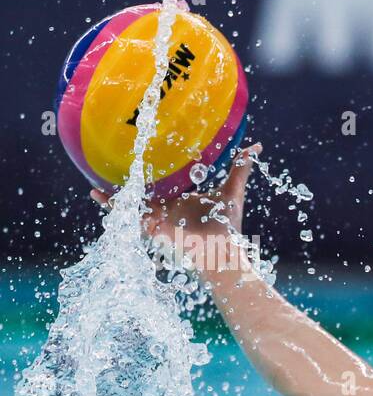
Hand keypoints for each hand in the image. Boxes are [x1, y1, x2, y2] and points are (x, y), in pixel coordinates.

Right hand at [90, 142, 261, 247]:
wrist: (223, 250)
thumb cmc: (228, 224)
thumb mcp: (232, 191)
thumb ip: (240, 167)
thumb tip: (255, 145)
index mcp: (181, 199)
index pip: (162, 183)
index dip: (151, 170)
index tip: (139, 154)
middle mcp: (167, 208)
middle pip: (143, 193)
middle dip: (127, 182)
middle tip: (108, 167)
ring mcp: (158, 217)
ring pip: (131, 203)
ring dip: (114, 194)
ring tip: (94, 183)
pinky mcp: (152, 226)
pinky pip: (129, 216)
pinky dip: (113, 206)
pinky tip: (97, 193)